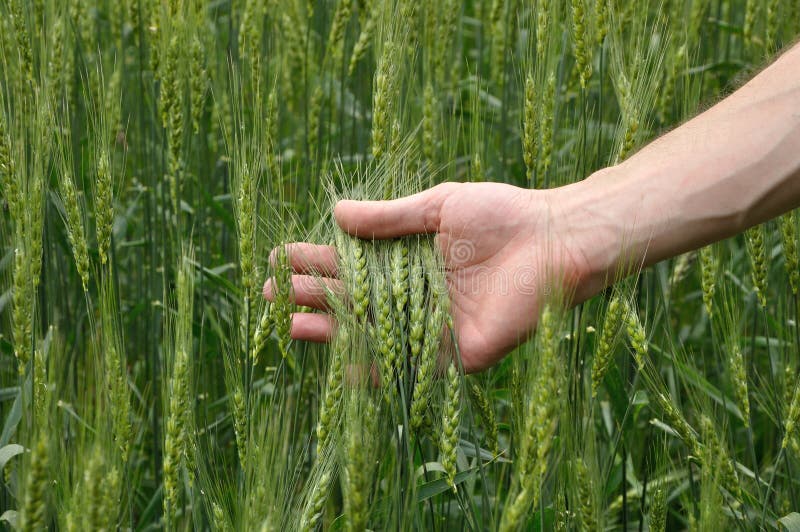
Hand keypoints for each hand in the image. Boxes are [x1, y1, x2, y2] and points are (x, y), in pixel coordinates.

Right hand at [264, 180, 616, 372]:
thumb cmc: (503, 214)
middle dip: (313, 297)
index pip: (354, 264)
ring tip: (292, 323)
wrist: (556, 238)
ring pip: (375, 333)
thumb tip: (336, 212)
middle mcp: (419, 295)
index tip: (278, 258)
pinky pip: (413, 364)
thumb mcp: (437, 207)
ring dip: (334, 330)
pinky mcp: (461, 352)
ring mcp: (436, 326)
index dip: (316, 262)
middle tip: (271, 295)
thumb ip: (389, 217)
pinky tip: (342, 363)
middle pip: (356, 300)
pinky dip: (378, 367)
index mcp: (412, 260)